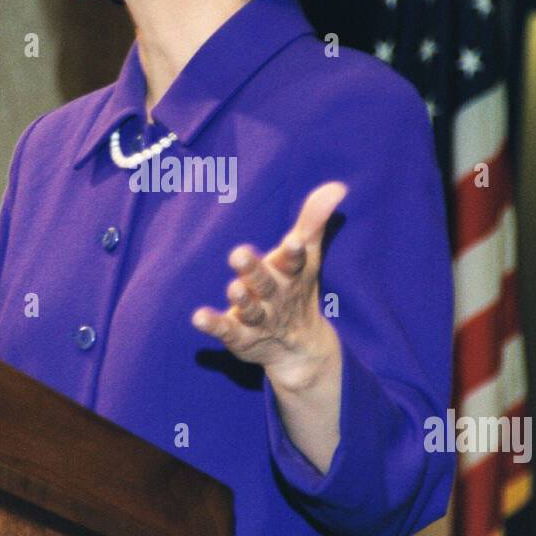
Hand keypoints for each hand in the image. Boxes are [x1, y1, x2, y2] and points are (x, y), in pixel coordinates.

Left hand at [191, 181, 346, 388]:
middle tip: (238, 253)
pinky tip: (198, 317)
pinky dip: (214, 325)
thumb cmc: (297, 289)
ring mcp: (260, 319)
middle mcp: (276, 297)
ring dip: (241, 299)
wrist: (299, 348)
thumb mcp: (306, 255)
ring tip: (232, 287)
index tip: (293, 240)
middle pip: (266, 283)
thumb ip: (313, 220)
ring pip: (251, 309)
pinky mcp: (241, 337)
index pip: (296, 260)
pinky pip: (227, 331)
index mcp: (292, 274)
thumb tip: (337, 186)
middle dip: (254, 270)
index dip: (294, 251)